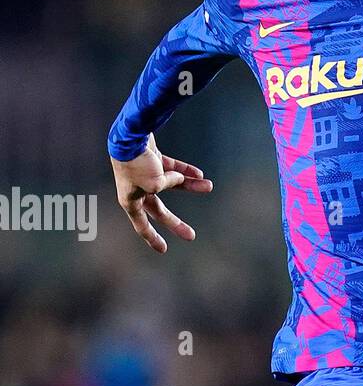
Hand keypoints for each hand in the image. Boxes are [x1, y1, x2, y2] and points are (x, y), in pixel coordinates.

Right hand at [110, 134, 212, 252]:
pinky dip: (185, 170)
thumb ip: (169, 184)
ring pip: (172, 185)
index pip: (142, 225)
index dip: (152, 238)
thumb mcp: (154, 184)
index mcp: (130, 201)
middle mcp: (138, 190)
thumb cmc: (137, 164)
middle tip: (191, 235)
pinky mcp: (153, 159)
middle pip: (160, 211)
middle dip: (176, 223)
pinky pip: (172, 167)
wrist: (130, 135)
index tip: (163, 250)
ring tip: (209, 187)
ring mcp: (146, 174)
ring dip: (191, 187)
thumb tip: (179, 178)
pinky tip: (199, 174)